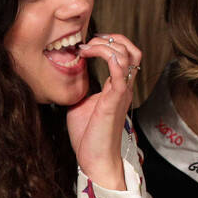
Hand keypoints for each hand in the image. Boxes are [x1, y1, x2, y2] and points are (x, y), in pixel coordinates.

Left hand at [65, 33, 138, 189]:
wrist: (95, 159)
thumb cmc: (88, 136)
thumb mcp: (79, 105)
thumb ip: (78, 90)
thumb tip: (66, 78)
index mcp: (115, 88)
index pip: (123, 56)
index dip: (108, 43)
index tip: (87, 43)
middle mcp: (122, 88)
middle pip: (132, 50)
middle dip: (112, 38)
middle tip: (90, 40)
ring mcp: (121, 93)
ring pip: (128, 56)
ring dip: (107, 45)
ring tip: (87, 47)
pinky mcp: (115, 100)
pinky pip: (120, 72)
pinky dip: (109, 57)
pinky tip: (91, 54)